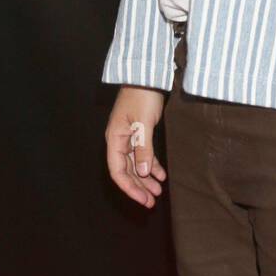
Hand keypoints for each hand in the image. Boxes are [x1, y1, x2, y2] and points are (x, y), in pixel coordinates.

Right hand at [105, 85, 167, 207]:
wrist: (147, 74)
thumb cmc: (142, 95)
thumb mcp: (144, 123)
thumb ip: (143, 149)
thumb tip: (143, 173)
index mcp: (114, 139)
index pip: (118, 171)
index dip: (130, 188)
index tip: (143, 200)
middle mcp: (119, 140)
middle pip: (127, 171)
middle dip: (139, 187)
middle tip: (152, 202)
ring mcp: (128, 136)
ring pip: (136, 164)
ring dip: (146, 178)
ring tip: (158, 191)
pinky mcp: (139, 132)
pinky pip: (143, 154)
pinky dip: (152, 165)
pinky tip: (161, 175)